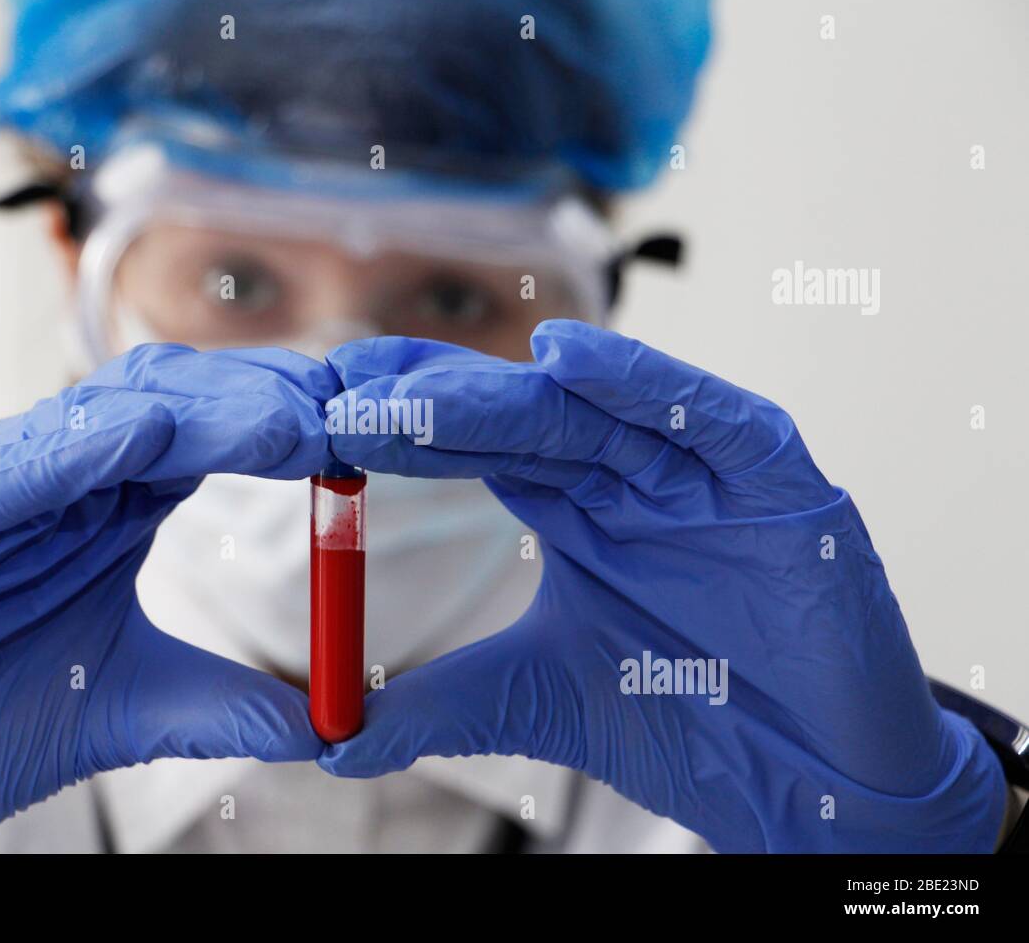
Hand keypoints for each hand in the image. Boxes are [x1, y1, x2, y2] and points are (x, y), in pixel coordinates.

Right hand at [0, 345, 333, 851]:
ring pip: (102, 418)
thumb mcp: (131, 708)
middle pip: (177, 406)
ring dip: (201, 412)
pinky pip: (0, 469)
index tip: (378, 437)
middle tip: (353, 411)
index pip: (218, 437)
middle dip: (268, 403)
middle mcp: (60, 477)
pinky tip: (145, 437)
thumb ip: (226, 703)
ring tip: (287, 421)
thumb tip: (335, 722)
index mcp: (113, 505)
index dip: (295, 428)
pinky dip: (72, 449)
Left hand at [319, 320, 1004, 851]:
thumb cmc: (692, 720)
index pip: (478, 445)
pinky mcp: (778, 484)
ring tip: (418, 388)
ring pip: (595, 412)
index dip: (404, 430)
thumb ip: (442, 705)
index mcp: (578, 506)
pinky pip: (709, 418)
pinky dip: (643, 385)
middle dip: (434, 403)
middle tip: (345, 392)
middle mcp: (632, 474)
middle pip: (522, 417)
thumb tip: (336, 740)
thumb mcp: (540, 701)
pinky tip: (567, 357)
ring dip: (503, 395)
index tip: (322, 420)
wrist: (814, 780)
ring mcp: (703, 472)